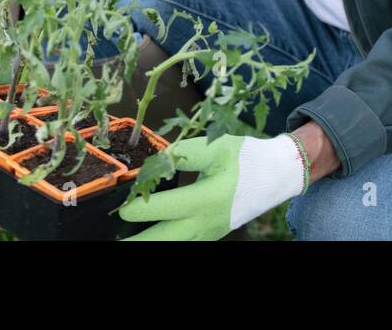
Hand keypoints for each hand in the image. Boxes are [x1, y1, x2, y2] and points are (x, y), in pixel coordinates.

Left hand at [117, 133, 307, 240]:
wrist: (277, 177)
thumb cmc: (247, 158)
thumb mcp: (216, 146)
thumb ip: (184, 153)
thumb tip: (156, 161)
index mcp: (209, 197)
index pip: (165, 207)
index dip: (139, 207)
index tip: (122, 204)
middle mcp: (207, 221)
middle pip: (164, 239)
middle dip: (138, 242)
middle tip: (113, 241)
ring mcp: (209, 233)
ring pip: (172, 245)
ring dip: (149, 242)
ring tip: (126, 242)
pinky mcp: (210, 236)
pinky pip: (183, 243)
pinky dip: (166, 240)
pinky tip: (149, 236)